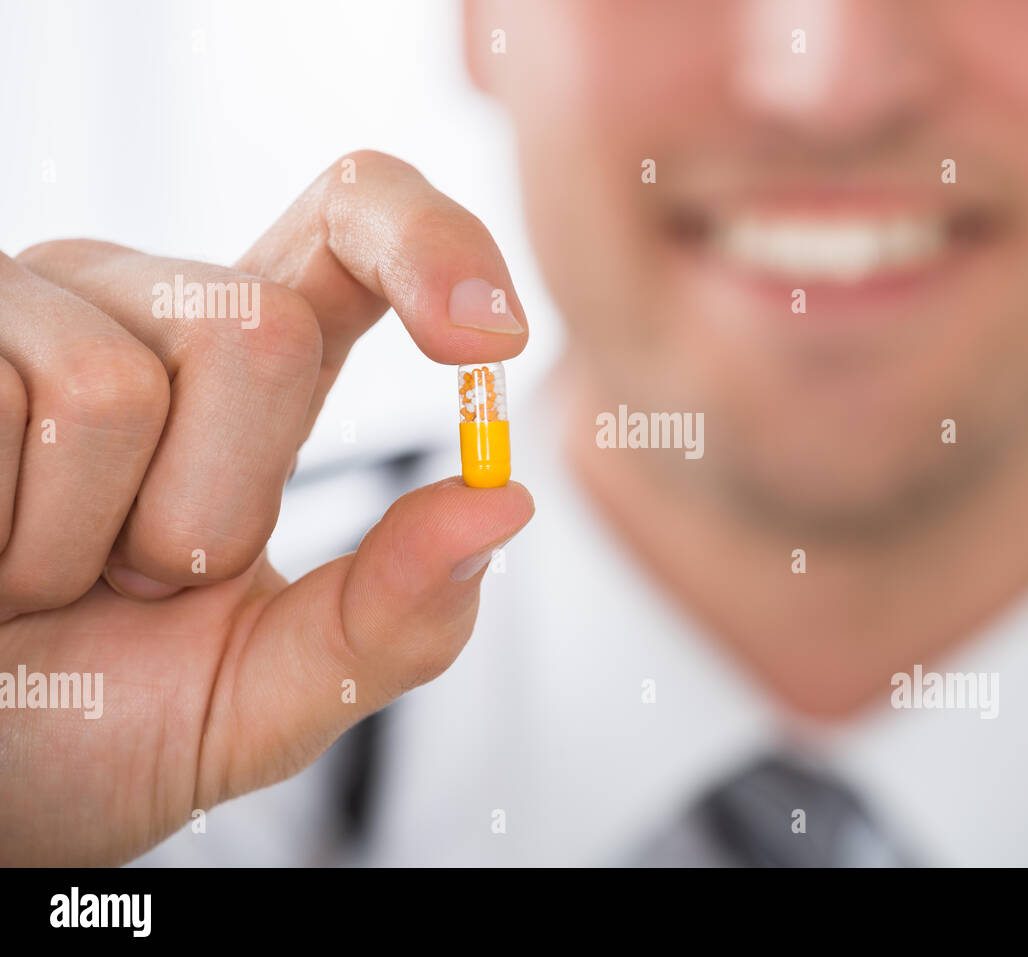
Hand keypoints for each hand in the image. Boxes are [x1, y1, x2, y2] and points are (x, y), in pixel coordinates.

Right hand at [0, 151, 532, 863]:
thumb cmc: (97, 722)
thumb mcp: (270, 690)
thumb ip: (394, 614)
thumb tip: (504, 503)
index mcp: (249, 370)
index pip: (355, 228)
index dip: (432, 248)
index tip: (491, 341)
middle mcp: (142, 308)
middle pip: (261, 332)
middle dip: (211, 512)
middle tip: (128, 582)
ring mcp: (26, 309)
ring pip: (113, 389)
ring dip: (80, 545)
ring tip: (34, 581)